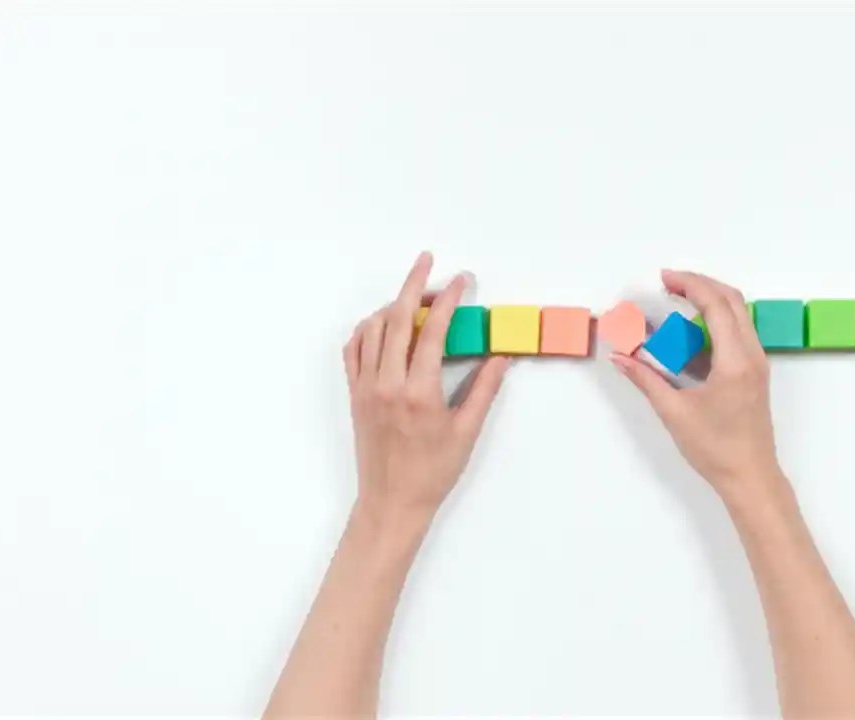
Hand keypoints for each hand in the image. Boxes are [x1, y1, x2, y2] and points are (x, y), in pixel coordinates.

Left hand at [342, 252, 510, 520]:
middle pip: (395, 318)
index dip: (447, 299)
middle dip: (413, 285)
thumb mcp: (467, 431)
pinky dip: (367, 329)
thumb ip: (484, 389)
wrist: (392, 502)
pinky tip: (382, 324)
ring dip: (391, 305)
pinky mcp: (355, 394)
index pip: (433, 330)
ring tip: (412, 297)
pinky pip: (353, 349)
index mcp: (419, 392)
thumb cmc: (433, 472)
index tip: (461, 280)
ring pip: (371, 329)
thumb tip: (501, 355)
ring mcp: (366, 387)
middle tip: (428, 263)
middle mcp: (387, 384)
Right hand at [611, 270, 784, 504]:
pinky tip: (688, 334)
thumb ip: (646, 379)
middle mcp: (752, 355)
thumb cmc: (715, 449)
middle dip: (700, 285)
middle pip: (732, 301)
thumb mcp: (674, 412)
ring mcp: (757, 363)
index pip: (716, 305)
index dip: (690, 284)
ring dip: (709, 302)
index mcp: (735, 360)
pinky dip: (714, 323)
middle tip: (669, 282)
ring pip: (738, 315)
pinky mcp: (754, 373)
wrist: (751, 477)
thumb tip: (620, 357)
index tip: (665, 278)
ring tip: (677, 301)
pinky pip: (737, 334)